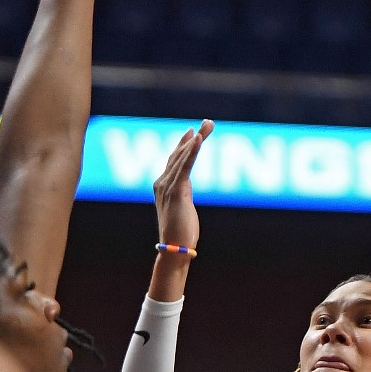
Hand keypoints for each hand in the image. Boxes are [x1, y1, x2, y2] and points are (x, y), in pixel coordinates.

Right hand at [153, 119, 209, 250]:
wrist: (175, 249)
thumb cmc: (181, 233)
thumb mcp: (182, 208)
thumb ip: (182, 194)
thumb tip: (185, 188)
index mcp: (162, 186)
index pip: (174, 160)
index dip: (184, 144)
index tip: (195, 132)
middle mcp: (161, 183)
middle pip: (179, 154)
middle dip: (195, 137)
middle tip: (209, 122)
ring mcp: (167, 186)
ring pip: (182, 157)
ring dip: (197, 139)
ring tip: (208, 125)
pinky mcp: (176, 191)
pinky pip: (185, 167)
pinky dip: (191, 152)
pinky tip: (198, 139)